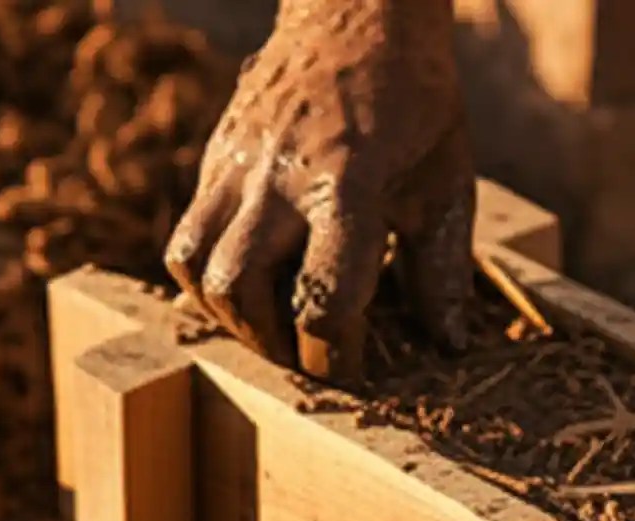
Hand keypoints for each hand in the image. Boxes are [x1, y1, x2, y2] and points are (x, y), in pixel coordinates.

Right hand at [163, 3, 472, 386]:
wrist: (358, 14)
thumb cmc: (414, 103)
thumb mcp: (446, 182)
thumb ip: (442, 268)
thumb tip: (448, 346)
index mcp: (348, 184)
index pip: (324, 299)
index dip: (339, 355)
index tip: (358, 371)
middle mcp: (278, 175)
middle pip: (242, 292)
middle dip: (276, 346)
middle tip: (312, 359)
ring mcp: (235, 163)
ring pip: (195, 267)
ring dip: (231, 317)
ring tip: (274, 329)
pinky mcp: (213, 159)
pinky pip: (186, 235)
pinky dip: (211, 278)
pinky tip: (253, 285)